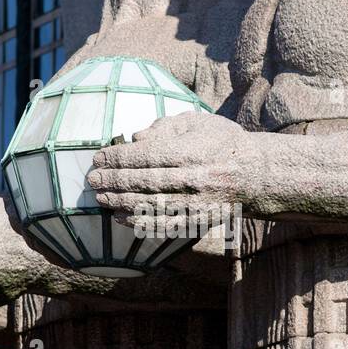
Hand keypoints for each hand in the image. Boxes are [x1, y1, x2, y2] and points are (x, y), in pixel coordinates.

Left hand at [87, 111, 246, 223]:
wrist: (255, 175)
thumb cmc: (222, 143)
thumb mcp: (199, 122)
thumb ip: (167, 126)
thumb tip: (135, 139)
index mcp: (192, 152)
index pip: (146, 156)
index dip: (118, 158)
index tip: (99, 157)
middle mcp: (194, 179)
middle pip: (144, 182)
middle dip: (114, 181)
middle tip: (92, 180)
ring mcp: (196, 204)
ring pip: (150, 206)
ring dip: (121, 203)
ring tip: (100, 198)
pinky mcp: (198, 221)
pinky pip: (163, 226)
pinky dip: (139, 224)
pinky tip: (120, 218)